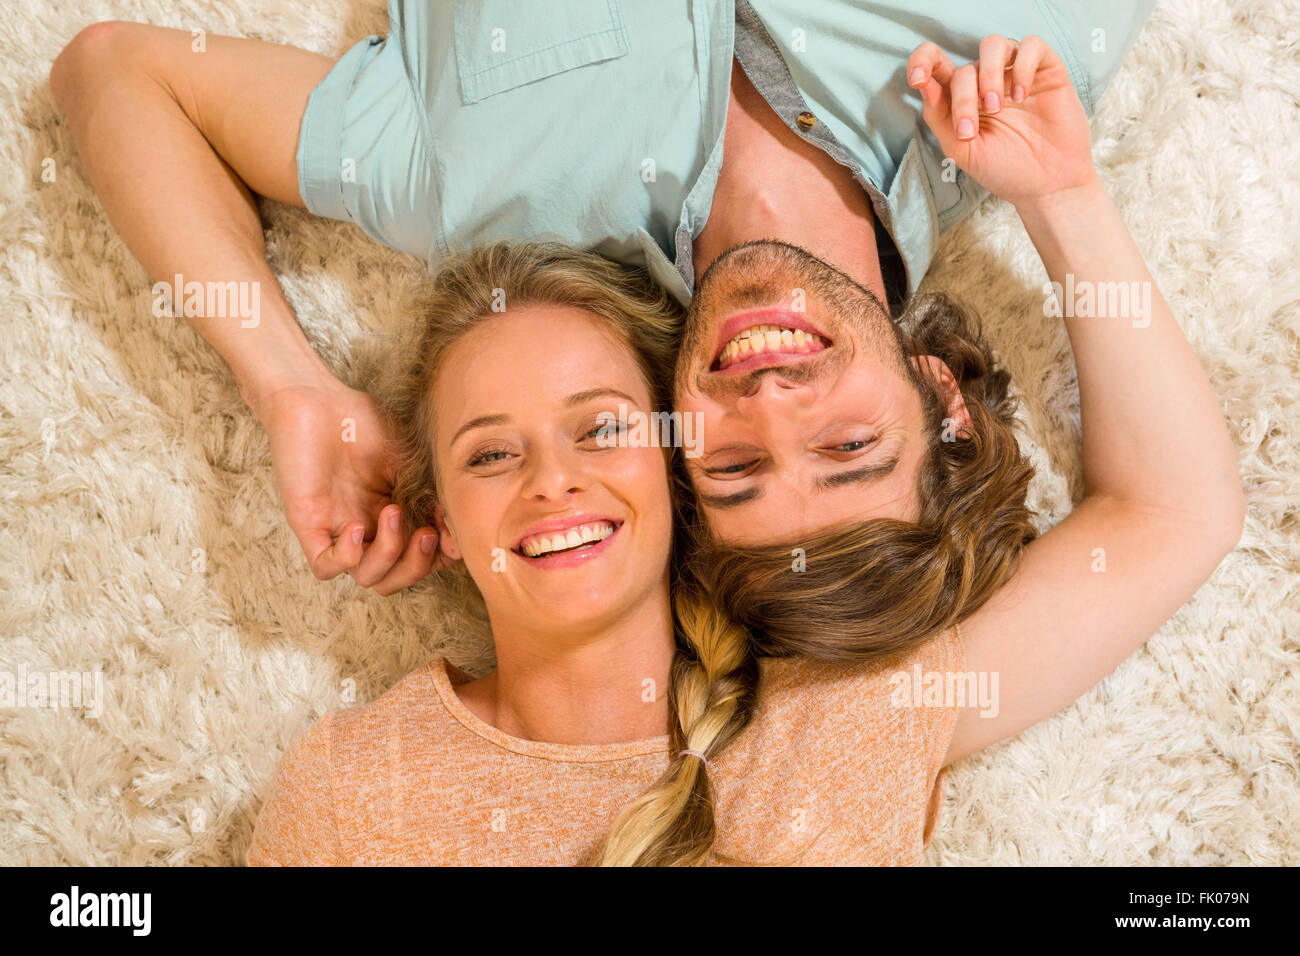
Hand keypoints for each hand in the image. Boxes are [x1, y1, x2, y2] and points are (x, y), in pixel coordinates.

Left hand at [258, 380, 452, 593]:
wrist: (318, 397)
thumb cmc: (365, 422)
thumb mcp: (415, 460)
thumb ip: (435, 496)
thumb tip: (459, 538)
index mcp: (397, 516)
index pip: (423, 559)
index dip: (440, 557)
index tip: (452, 534)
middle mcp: (370, 529)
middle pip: (395, 579)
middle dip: (417, 566)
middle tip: (426, 533)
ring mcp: (340, 529)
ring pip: (368, 578)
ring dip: (388, 555)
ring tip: (392, 513)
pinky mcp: (309, 524)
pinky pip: (326, 567)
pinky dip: (348, 557)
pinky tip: (358, 527)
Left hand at [907, 35, 1099, 208]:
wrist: (1048, 185)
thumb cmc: (1004, 170)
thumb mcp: (963, 151)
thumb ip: (939, 118)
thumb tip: (923, 84)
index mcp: (962, 100)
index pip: (936, 66)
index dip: (922, 61)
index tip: (917, 80)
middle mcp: (986, 82)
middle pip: (965, 69)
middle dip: (962, 99)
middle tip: (970, 131)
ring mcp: (1015, 74)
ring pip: (993, 45)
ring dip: (988, 74)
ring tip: (996, 108)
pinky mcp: (1046, 70)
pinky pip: (1031, 45)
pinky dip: (1022, 66)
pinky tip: (1023, 96)